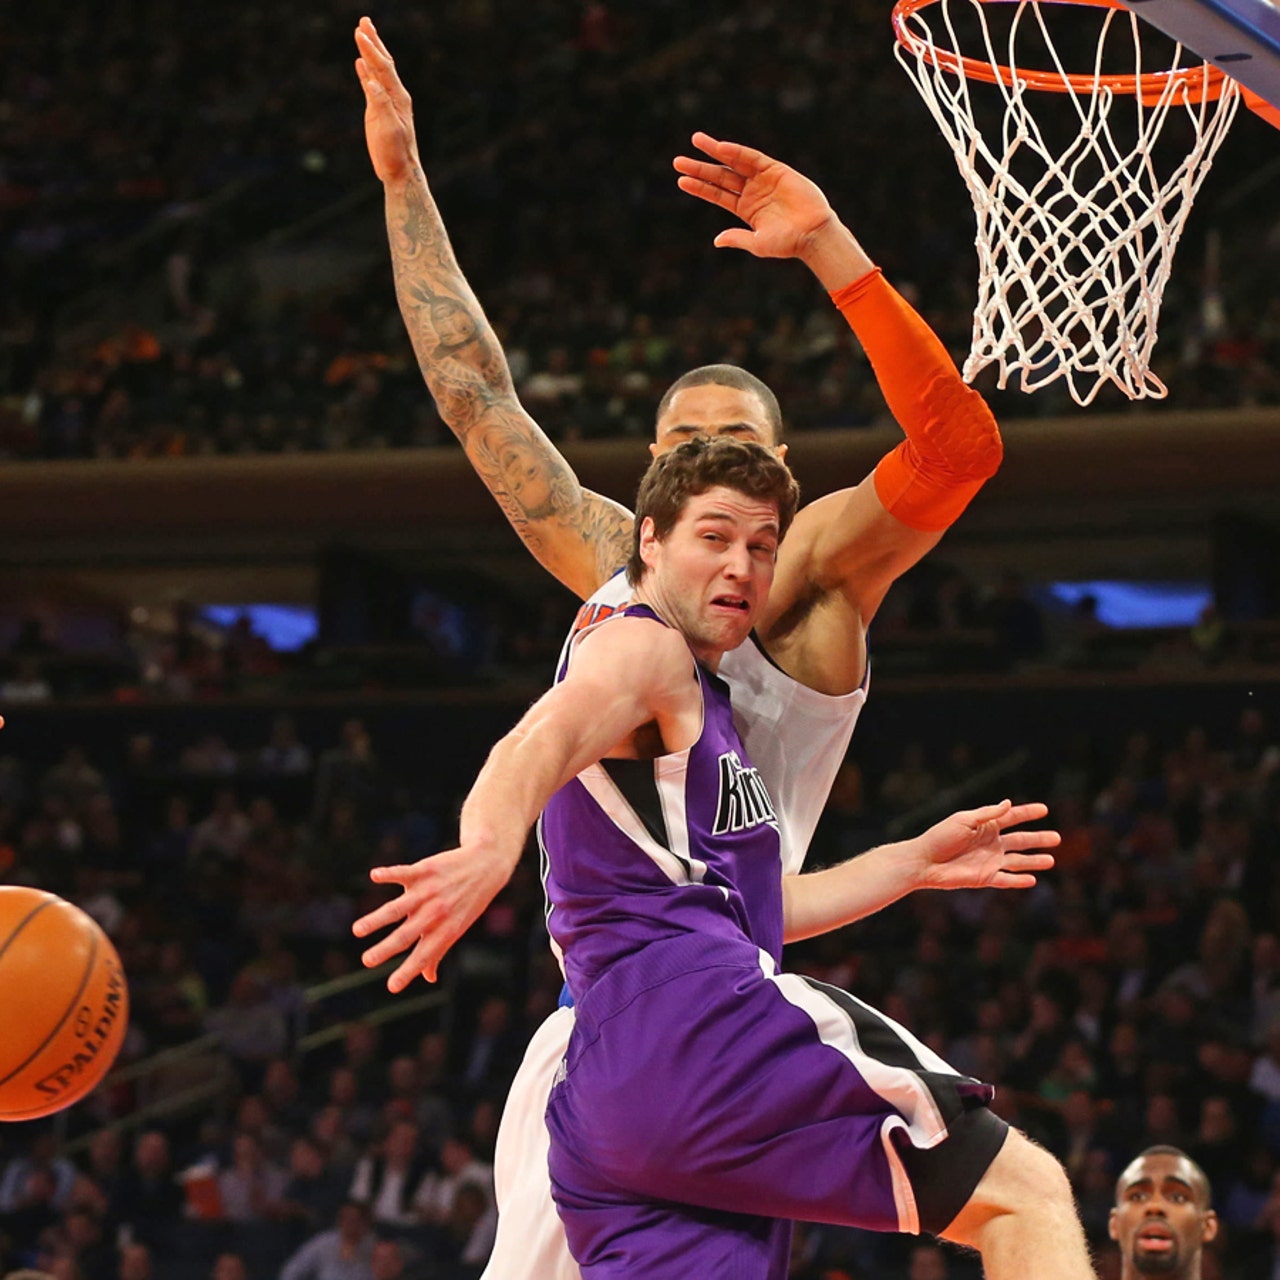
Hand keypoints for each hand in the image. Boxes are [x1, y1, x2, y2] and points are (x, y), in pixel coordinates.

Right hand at [352, 840, 515, 990]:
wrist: (486, 865)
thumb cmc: (468, 901)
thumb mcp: (457, 927)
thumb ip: (438, 951)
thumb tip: (428, 978)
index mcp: (444, 930)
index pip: (424, 955)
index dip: (409, 972)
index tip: (392, 987)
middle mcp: (436, 913)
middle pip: (407, 934)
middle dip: (387, 949)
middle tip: (366, 961)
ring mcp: (429, 891)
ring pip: (399, 907)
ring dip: (377, 918)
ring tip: (357, 930)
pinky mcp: (425, 870)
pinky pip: (405, 873)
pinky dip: (390, 874)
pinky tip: (374, 876)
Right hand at [354, 17, 420, 184]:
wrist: (399, 171)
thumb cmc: (396, 153)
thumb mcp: (389, 129)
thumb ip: (381, 104)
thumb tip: (371, 82)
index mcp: (398, 97)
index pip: (384, 68)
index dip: (372, 50)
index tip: (359, 33)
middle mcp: (394, 95)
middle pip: (383, 63)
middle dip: (373, 42)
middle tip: (364, 21)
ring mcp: (385, 101)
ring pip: (377, 71)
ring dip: (370, 52)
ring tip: (362, 33)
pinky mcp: (377, 110)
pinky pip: (370, 85)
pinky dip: (365, 72)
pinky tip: (360, 62)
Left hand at [674, 132, 837, 260]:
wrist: (812, 234)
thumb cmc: (787, 243)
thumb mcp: (758, 243)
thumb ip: (738, 238)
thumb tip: (717, 240)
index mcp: (745, 209)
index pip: (717, 195)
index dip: (699, 187)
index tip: (680, 181)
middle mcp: (751, 192)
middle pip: (720, 177)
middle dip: (700, 168)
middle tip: (677, 161)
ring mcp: (762, 179)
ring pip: (733, 163)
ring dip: (715, 152)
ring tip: (696, 140)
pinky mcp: (775, 170)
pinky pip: (752, 158)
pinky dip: (736, 152)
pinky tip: (720, 148)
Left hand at [915, 800, 1057, 890]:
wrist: (924, 862)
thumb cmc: (940, 837)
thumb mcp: (963, 820)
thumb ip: (987, 814)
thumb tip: (1009, 803)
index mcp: (985, 826)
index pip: (1012, 817)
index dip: (1028, 813)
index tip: (1045, 809)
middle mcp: (991, 843)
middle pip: (1020, 840)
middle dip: (1038, 839)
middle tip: (1057, 838)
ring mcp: (990, 861)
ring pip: (1018, 861)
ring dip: (1034, 861)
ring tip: (1051, 860)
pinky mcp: (985, 878)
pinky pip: (1007, 879)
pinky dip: (1019, 880)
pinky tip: (1033, 879)